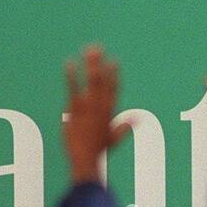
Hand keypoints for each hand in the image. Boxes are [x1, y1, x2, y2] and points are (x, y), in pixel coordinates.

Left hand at [63, 45, 130, 185]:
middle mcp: (101, 106)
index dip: (114, 75)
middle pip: (102, 80)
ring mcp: (88, 107)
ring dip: (90, 64)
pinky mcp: (75, 110)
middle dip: (100, 63)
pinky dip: (72, 76)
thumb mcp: (114, 139)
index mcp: (110, 112)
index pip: (114, 89)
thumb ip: (124, 128)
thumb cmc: (98, 151)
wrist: (86, 159)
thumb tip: (137, 121)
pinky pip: (73, 89)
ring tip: (88, 50)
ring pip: (91, 81)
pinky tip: (69, 63)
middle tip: (98, 47)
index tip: (114, 61)